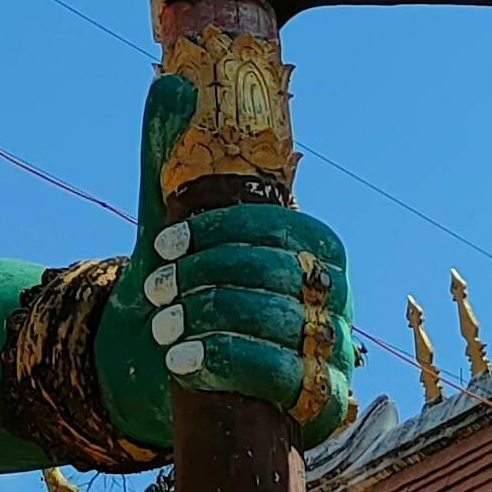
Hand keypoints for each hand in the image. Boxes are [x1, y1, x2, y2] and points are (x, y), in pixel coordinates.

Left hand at [93, 76, 357, 453]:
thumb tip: (172, 84)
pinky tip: (184, 361)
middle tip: (156, 289)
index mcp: (316, 247)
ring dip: (213, 320)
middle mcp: (336, 296)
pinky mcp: (321, 407)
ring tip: (162, 325)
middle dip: (210, 278)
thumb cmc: (179, 286)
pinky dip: (230, 364)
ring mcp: (335, 353)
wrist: (159, 370)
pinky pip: (287, 380)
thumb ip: (168, 152)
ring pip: (284, 326)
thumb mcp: (167, 218)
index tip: (167, 241)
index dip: (223, 232)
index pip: (285, 228)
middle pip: (283, 277)